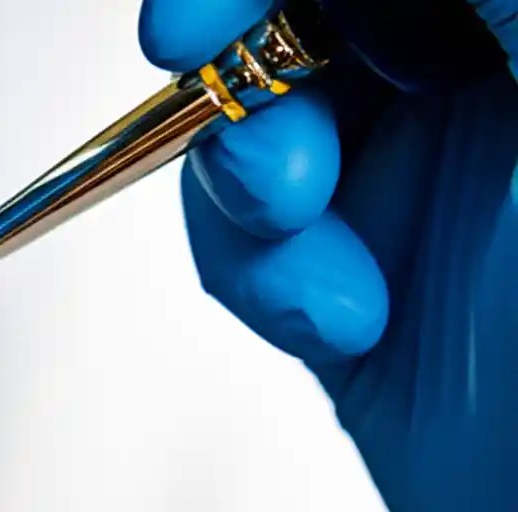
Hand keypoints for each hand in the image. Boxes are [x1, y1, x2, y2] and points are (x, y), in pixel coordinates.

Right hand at [141, 0, 517, 511]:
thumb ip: (485, 3)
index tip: (204, 7)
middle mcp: (487, 101)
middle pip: (306, 24)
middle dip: (241, 50)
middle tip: (192, 55)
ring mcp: (417, 196)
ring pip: (252, 127)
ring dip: (244, 173)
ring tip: (297, 220)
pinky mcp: (348, 282)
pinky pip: (243, 241)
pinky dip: (254, 273)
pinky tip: (335, 312)